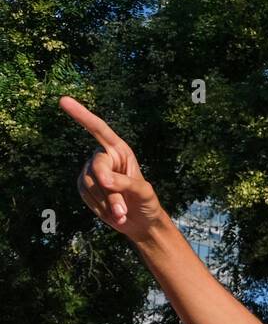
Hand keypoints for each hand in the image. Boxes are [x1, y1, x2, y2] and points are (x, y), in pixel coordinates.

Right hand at [60, 97, 165, 240]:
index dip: (82, 115)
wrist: (141, 222)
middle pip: (97, 167)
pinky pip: (86, 195)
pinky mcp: (85, 187)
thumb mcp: (144, 192)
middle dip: (110, 191)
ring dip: (106, 203)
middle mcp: (103, 157)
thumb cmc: (147, 203)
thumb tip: (104, 179)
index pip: (99, 129)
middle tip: (122, 211)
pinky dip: (99, 208)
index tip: (63, 101)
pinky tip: (113, 215)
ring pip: (90, 184)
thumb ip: (126, 183)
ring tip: (122, 215)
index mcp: (119, 150)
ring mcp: (91, 172)